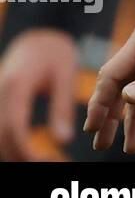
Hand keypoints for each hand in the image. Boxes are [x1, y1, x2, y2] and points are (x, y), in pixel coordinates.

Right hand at [0, 29, 78, 160]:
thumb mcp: (64, 74)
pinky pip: (2, 130)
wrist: (37, 34)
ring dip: (17, 153)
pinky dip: (14, 145)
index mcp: (16, 86)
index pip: (14, 128)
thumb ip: (62, 106)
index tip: (50, 161)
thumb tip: (64, 140)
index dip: (27, 150)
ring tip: (48, 160)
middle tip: (53, 163)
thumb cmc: (55, 51)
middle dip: (23, 157)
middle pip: (2, 138)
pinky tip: (35, 151)